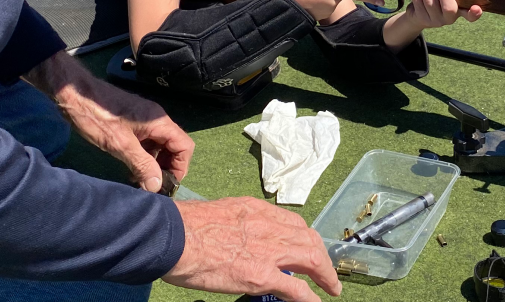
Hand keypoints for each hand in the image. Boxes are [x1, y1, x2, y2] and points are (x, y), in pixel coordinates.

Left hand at [24, 51, 193, 190]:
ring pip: (160, 144)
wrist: (73, 94)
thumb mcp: (120, 145)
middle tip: (152, 184)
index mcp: (159, 122)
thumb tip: (157, 186)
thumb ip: (141, 165)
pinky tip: (130, 166)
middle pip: (174, 146)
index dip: (180, 167)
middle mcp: (157, 119)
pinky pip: (147, 140)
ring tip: (139, 179)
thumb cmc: (98, 118)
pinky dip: (144, 155)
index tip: (167, 184)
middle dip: (167, 166)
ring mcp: (144, 119)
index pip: (184, 146)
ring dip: (154, 162)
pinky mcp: (132, 121)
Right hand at [164, 198, 340, 300]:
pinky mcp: (260, 275)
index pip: (293, 223)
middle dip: (322, 255)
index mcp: (258, 210)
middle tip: (327, 270)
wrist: (174, 236)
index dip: (305, 237)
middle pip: (308, 239)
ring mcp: (268, 251)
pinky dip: (309, 296)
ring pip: (311, 258)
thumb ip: (240, 222)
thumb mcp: (222, 212)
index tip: (309, 247)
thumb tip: (242, 235)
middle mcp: (269, 226)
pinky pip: (295, 288)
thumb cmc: (186, 225)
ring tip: (331, 287)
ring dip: (325, 274)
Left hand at [382, 0, 482, 50]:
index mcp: (460, 11)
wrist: (420, 15)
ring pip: (430, 3)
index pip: (471, 15)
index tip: (476, 8)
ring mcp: (435, 20)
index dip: (475, 13)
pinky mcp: (421, 18)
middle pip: (448, 7)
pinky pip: (417, 2)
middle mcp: (449, 18)